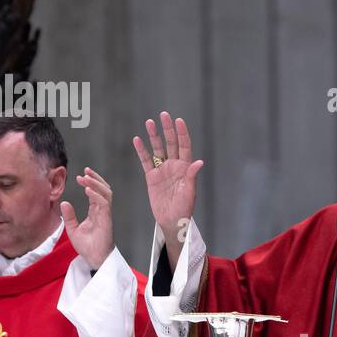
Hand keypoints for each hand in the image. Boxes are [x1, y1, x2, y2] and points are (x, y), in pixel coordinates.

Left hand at [61, 167, 114, 270]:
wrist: (94, 259)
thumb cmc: (87, 246)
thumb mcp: (73, 229)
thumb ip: (69, 216)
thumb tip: (64, 203)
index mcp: (96, 212)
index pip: (96, 193)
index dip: (90, 183)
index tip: (81, 175)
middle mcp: (102, 211)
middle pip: (104, 189)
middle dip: (95, 178)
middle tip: (85, 170)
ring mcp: (105, 214)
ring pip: (106, 193)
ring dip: (96, 183)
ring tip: (86, 178)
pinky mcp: (106, 220)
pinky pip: (104, 203)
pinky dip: (96, 195)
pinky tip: (88, 190)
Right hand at [133, 111, 203, 267]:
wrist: (171, 221)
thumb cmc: (184, 209)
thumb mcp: (189, 192)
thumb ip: (191, 176)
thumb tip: (199, 162)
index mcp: (185, 167)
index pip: (184, 146)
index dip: (181, 133)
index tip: (178, 120)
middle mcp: (174, 165)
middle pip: (171, 143)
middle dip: (167, 129)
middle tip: (164, 115)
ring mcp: (162, 170)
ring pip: (157, 149)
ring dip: (154, 136)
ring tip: (149, 122)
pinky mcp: (151, 177)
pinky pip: (146, 161)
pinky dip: (142, 151)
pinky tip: (137, 140)